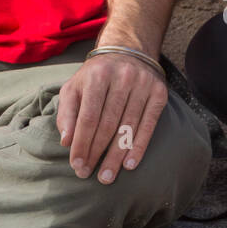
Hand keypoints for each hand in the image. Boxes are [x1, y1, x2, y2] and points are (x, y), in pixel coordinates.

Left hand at [57, 51, 167, 183]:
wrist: (129, 51)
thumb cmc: (96, 76)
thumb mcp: (75, 87)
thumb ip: (67, 113)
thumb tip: (67, 142)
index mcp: (97, 75)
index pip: (88, 117)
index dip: (82, 144)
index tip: (77, 165)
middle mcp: (122, 78)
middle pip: (108, 125)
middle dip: (97, 153)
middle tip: (89, 175)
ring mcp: (143, 85)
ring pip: (128, 128)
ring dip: (116, 156)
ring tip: (107, 177)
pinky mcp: (159, 93)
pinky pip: (149, 125)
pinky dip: (139, 147)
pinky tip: (129, 164)